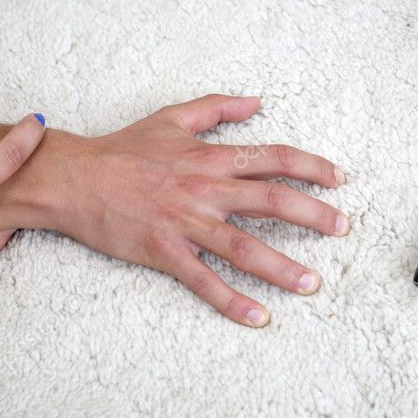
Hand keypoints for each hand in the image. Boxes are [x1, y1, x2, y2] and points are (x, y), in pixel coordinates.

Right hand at [33, 95, 347, 326]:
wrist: (74, 178)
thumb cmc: (122, 149)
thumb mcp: (171, 117)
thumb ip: (216, 109)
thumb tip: (256, 100)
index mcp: (210, 158)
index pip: (273, 158)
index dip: (311, 167)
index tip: (338, 178)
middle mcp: (205, 189)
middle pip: (271, 201)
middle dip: (314, 214)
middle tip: (343, 228)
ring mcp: (186, 223)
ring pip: (244, 247)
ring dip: (282, 267)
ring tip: (312, 284)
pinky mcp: (165, 252)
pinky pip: (204, 281)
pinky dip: (232, 301)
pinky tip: (259, 317)